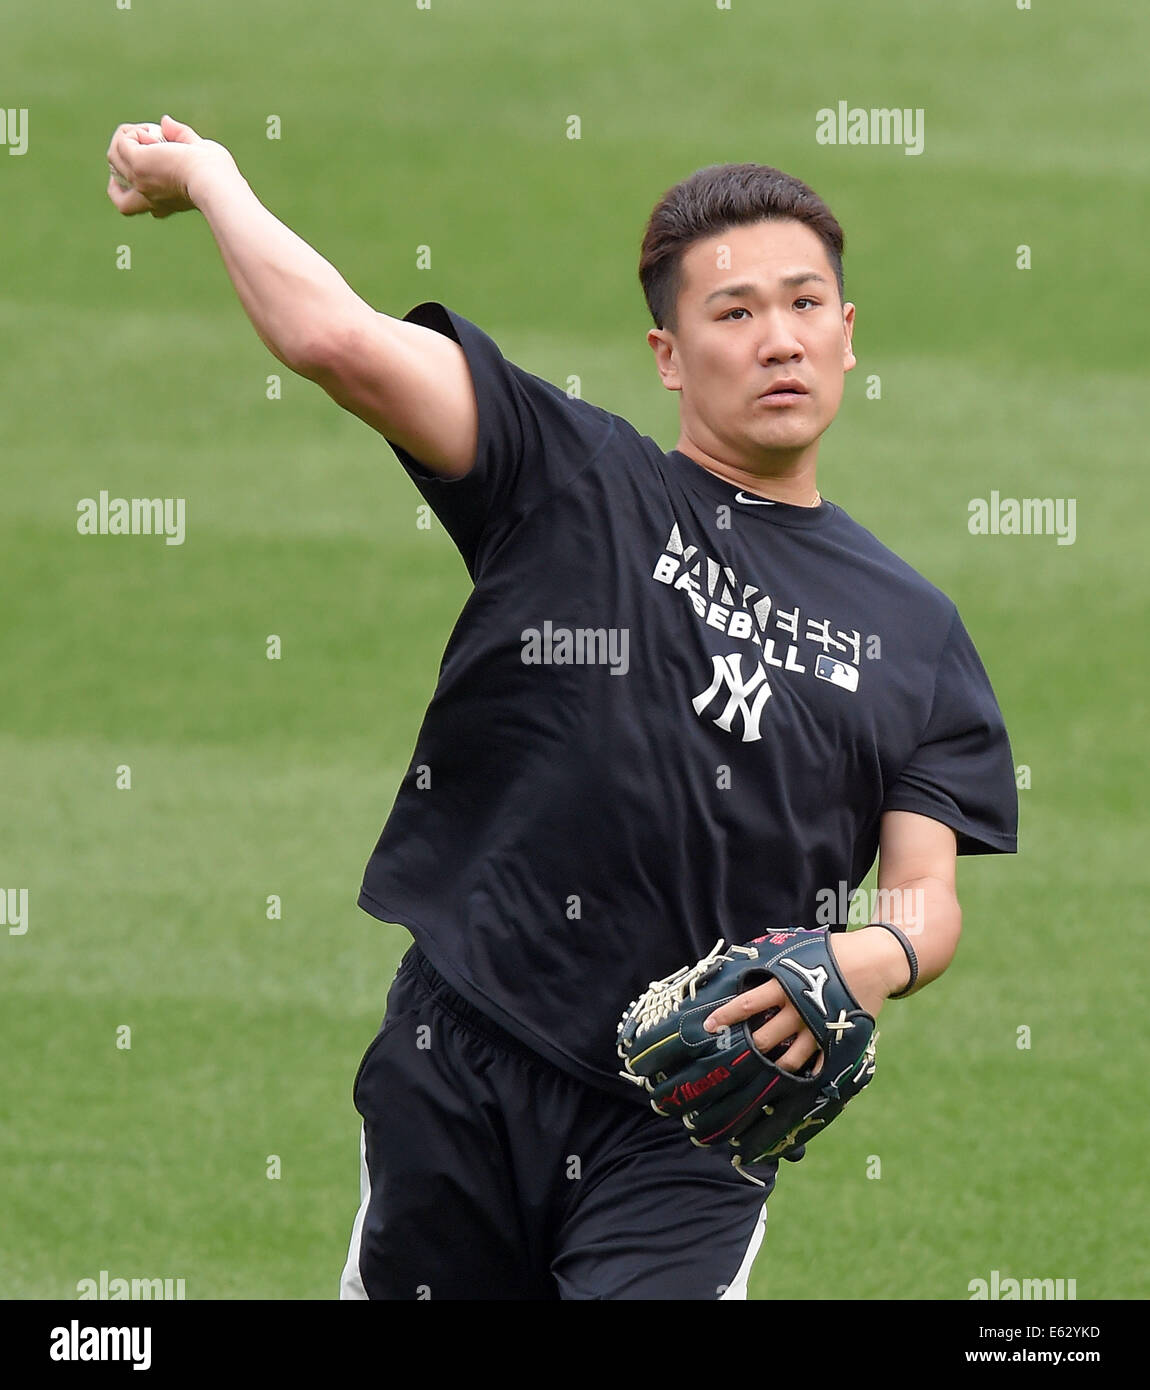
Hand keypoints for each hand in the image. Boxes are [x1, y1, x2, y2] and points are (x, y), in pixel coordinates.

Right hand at [105, 114, 236, 218]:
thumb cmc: (216, 173)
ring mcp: (139, 182)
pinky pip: (122, 143)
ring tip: (151, 133)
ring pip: (114, 158)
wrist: (213, 180)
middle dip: (119, 165)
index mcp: (165, 205)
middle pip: (117, 196)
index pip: (139, 206)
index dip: (134, 188)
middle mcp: (148, 199)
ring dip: (128, 139)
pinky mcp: (138, 165)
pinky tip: (151, 132)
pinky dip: (132, 132)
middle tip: (140, 145)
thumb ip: (181, 137)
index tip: (146, 168)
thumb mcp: (198, 153)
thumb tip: (165, 121)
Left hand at [702, 926, 909, 1073]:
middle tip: (734, 1057)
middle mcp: (798, 1010)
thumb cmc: (830, 953)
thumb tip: (740, 966)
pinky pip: (818, 1065)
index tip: (708, 1026)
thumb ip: (771, 964)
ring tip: (760, 1074)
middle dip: (748, 1049)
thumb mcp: (796, 951)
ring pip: (789, 1058)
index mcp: (784, 986)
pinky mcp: (835, 1040)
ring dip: (773, 1066)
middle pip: (765, 1038)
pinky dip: (806, 1074)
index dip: (726, 1017)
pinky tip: (795, 1082)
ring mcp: (817, 1028)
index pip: (747, 1005)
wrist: (873, 962)